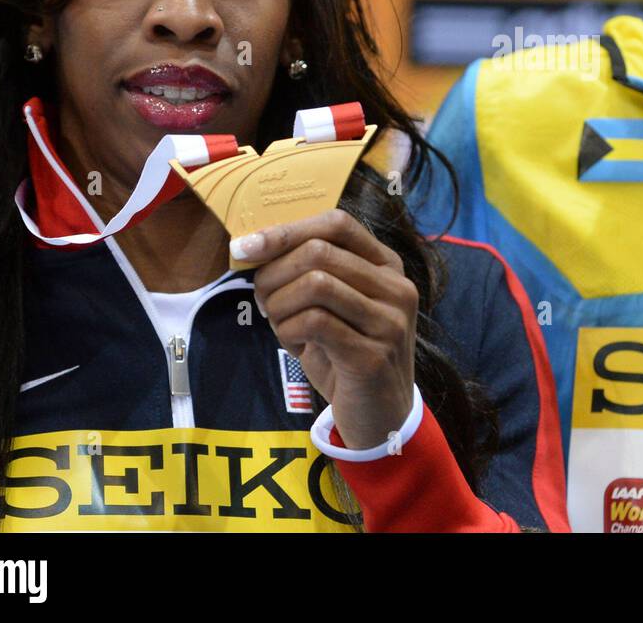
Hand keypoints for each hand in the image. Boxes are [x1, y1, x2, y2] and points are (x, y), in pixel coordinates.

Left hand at [235, 209, 418, 449]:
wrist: (381, 418)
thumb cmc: (348, 356)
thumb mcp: (336, 307)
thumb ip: (312, 274)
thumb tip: (254, 247)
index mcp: (387, 267)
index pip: (337, 224)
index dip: (287, 230)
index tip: (246, 247)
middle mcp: (396, 288)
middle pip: (320, 251)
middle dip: (274, 273)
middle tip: (262, 300)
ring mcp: (389, 321)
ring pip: (315, 284)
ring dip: (280, 305)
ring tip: (281, 325)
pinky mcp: (373, 355)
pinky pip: (314, 323)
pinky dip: (289, 332)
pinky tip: (294, 345)